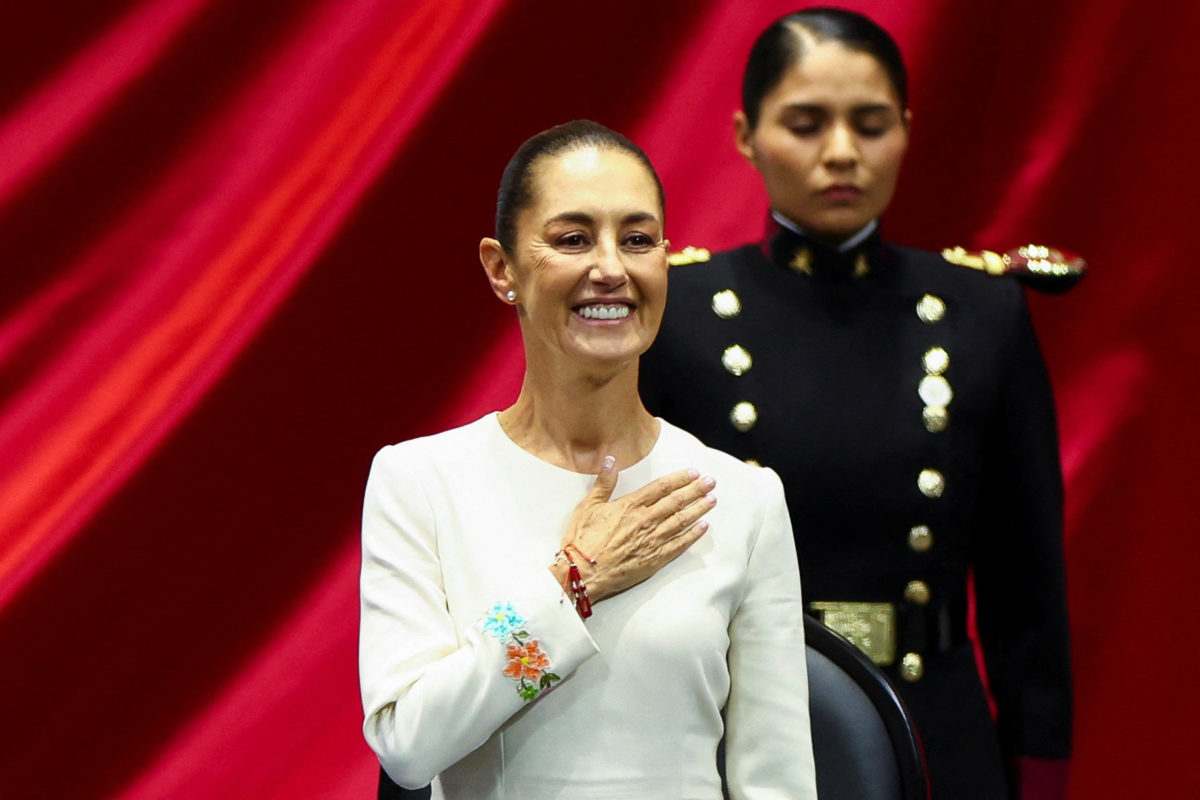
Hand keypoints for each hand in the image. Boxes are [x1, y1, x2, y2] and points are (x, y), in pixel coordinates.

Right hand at [555, 457, 715, 603]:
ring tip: (712, 500)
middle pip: (676, 501)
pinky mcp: (654, 559)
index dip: (679, 479)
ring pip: (681, 521)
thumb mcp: (588, 506)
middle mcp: (646, 520)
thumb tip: (610, 460)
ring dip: (698, 509)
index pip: (661, 487)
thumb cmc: (582, 540)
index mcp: (630, 505)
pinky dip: (692, 535)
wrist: (582, 573)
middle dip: (696, 490)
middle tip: (711, 482)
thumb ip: (603, 483)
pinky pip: (679, 545)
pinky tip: (703, 527)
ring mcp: (652, 540)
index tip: (693, 473)